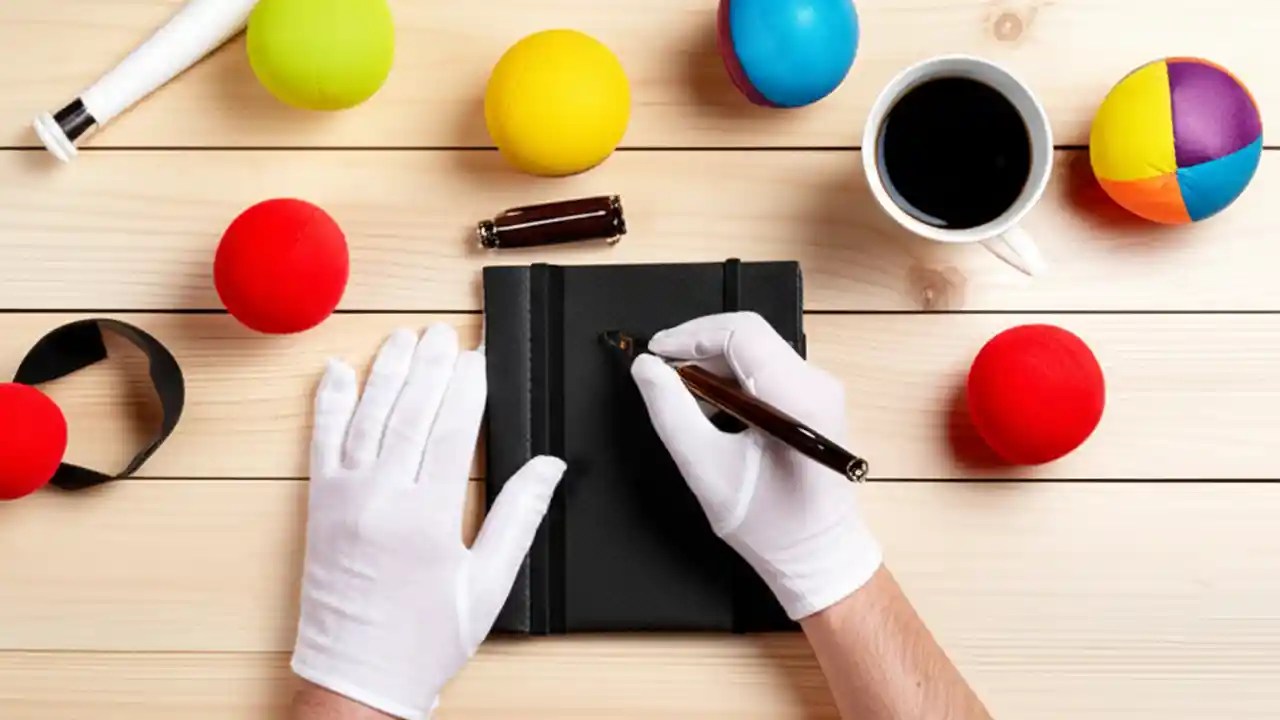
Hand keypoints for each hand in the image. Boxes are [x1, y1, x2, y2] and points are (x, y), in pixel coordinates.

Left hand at [293, 325, 565, 719]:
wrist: (356, 678)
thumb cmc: (425, 641)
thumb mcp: (489, 586)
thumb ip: (519, 519)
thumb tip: (550, 468)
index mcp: (430, 517)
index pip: (455, 429)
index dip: (468, 386)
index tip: (478, 358)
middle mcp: (382, 498)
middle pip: (411, 412)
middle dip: (430, 366)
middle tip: (443, 333)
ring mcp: (345, 498)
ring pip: (367, 416)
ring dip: (385, 372)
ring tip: (401, 338)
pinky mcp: (318, 507)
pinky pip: (321, 442)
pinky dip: (328, 404)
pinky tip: (337, 373)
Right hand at [630, 312, 881, 619]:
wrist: (817, 556)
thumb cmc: (771, 525)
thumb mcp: (706, 469)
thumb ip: (671, 413)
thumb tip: (646, 369)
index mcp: (798, 398)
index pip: (741, 333)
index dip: (691, 335)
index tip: (655, 352)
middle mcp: (817, 384)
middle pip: (749, 336)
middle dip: (698, 346)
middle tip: (659, 369)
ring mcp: (820, 391)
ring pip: (757, 351)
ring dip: (713, 361)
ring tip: (677, 387)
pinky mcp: (814, 402)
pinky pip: (767, 370)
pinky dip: (731, 376)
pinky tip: (705, 401)